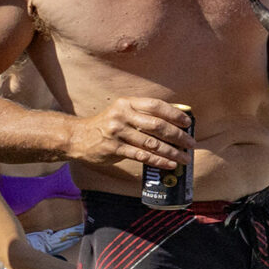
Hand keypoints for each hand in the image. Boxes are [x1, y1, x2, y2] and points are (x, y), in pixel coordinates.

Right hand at [71, 97, 191, 170]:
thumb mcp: (123, 112)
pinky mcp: (114, 149)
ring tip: (185, 158)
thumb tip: (177, 118)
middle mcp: (122, 116)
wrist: (77, 136)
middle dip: (178, 136)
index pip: (156, 105)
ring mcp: (117, 133)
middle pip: (157, 125)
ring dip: (172, 152)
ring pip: (152, 143)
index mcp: (127, 103)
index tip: (188, 123)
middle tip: (192, 144)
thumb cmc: (108, 124)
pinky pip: (142, 156)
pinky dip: (158, 161)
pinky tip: (170, 164)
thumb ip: (144, 113)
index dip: (175, 114)